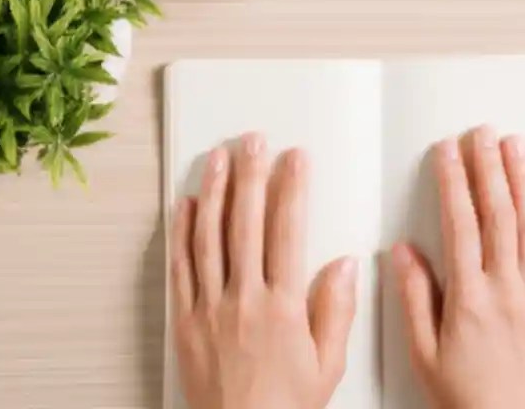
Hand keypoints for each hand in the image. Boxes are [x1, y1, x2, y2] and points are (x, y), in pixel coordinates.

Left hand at [169, 132, 356, 408]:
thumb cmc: (285, 406)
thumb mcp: (328, 363)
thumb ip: (336, 310)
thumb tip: (343, 264)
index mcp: (282, 307)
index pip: (288, 231)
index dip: (292, 189)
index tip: (296, 159)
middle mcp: (243, 300)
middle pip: (246, 223)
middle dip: (251, 176)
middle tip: (254, 141)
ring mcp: (209, 308)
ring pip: (209, 237)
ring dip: (215, 192)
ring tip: (220, 158)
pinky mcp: (185, 321)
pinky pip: (181, 268)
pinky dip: (182, 232)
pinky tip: (187, 206)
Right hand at [390, 125, 524, 408]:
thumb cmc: (465, 397)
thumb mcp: (422, 352)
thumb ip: (414, 298)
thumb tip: (404, 252)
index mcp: (469, 298)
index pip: (460, 224)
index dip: (454, 182)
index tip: (447, 152)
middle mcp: (506, 290)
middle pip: (498, 214)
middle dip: (488, 168)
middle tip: (482, 134)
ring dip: (522, 179)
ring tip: (515, 146)